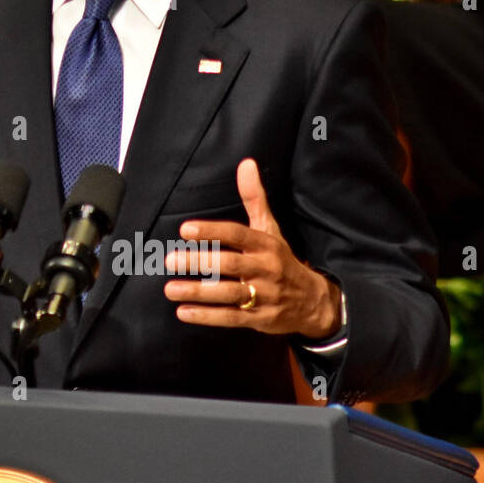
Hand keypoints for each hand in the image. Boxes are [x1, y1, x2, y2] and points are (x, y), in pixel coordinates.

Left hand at [162, 159, 341, 337]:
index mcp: (265, 245)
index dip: (212, 231)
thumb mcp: (270, 228)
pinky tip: (182, 312)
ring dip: (198, 292)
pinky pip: (231, 318)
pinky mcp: (260, 319)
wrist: (314, 301)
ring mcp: (264, 296)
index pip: (237, 234)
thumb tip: (246, 163)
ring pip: (229, 293)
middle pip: (230, 264)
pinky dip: (207, 316)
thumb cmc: (281, 259)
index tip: (185, 229)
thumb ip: (254, 198)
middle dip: (200, 262)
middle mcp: (265, 269)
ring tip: (169, 289)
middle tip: (170, 260)